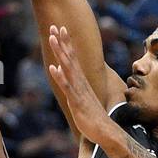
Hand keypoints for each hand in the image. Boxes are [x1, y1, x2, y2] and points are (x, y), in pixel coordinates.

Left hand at [47, 24, 110, 143]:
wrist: (104, 131)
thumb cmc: (93, 117)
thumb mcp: (82, 99)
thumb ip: (75, 89)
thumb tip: (68, 80)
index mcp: (81, 81)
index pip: (73, 58)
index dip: (67, 44)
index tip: (61, 30)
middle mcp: (80, 82)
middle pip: (70, 58)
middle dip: (62, 42)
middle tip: (55, 26)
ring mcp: (79, 91)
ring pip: (68, 68)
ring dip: (60, 53)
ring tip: (52, 39)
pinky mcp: (76, 102)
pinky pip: (67, 88)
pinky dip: (60, 77)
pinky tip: (54, 68)